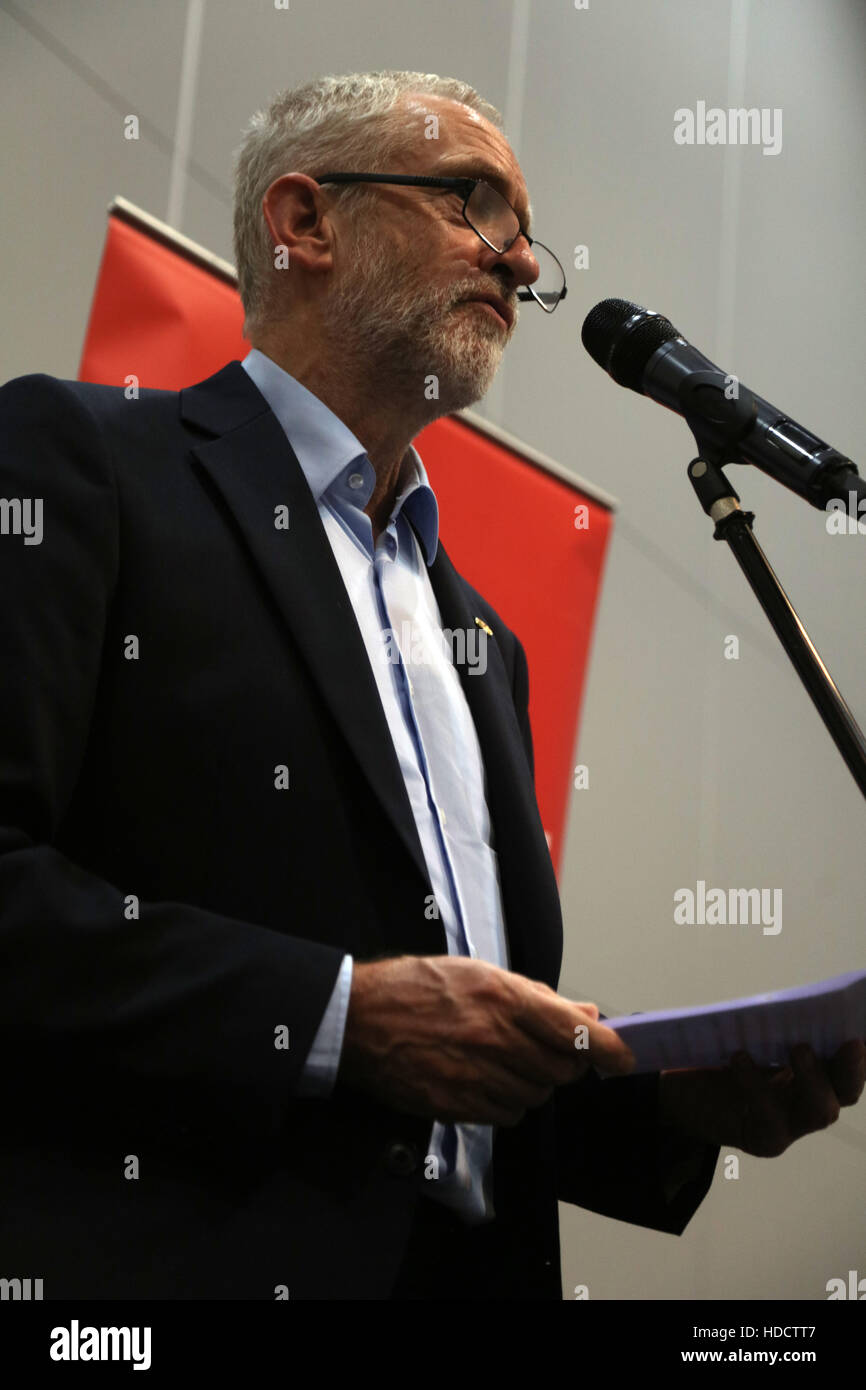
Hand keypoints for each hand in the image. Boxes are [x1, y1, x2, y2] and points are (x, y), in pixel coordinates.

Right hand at [338, 954, 634, 1125]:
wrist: (359, 1019)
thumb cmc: (416, 988)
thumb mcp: (479, 974)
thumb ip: (536, 997)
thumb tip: (585, 1015)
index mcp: (503, 997)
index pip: (575, 1031)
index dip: (609, 1049)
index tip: (623, 1058)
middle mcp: (495, 1038)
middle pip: (562, 1070)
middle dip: (564, 1063)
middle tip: (546, 1051)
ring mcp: (476, 1075)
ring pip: (536, 1095)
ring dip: (532, 1083)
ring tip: (504, 1062)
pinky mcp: (457, 1104)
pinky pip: (506, 1115)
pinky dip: (507, 1104)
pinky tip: (485, 1082)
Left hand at [658, 1039, 865, 1155]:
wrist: (681, 1092)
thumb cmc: (718, 1053)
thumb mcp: (749, 1033)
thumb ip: (776, 1022)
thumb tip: (797, 1001)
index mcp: (816, 1070)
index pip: (849, 1064)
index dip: (861, 1054)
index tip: (864, 1030)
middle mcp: (812, 1099)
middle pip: (846, 1090)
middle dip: (853, 1068)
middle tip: (852, 1042)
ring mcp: (793, 1125)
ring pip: (820, 1110)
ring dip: (814, 1079)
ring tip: (800, 1048)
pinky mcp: (765, 1140)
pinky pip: (770, 1117)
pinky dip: (757, 1085)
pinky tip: (739, 1058)